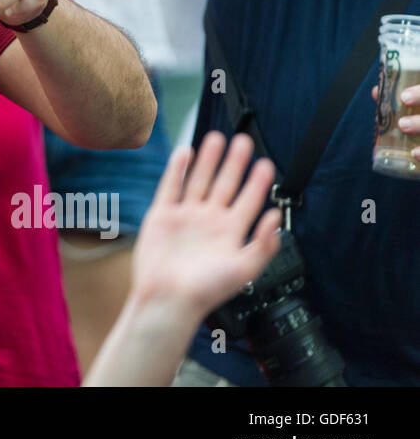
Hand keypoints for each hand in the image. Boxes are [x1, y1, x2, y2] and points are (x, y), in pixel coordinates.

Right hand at [130, 132, 282, 319]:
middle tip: (243, 141)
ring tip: (217, 139)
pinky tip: (186, 154)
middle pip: (224, 184)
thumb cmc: (206, 290)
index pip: (248, 201)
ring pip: (199, 180)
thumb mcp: (244, 269)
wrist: (169, 299)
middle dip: (234, 162)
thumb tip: (276, 218)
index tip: (265, 164)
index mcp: (230, 233)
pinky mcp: (162, 215)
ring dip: (208, 160)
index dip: (257, 182)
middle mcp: (209, 221)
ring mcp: (185, 216)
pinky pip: (171, 186)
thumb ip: (262, 244)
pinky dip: (177, 169)